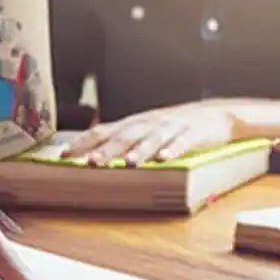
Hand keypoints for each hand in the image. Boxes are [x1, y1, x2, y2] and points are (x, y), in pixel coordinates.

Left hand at [62, 104, 234, 165]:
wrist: (215, 115)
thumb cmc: (173, 127)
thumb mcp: (145, 131)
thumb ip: (122, 141)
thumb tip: (89, 155)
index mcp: (134, 124)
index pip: (103, 131)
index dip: (84, 143)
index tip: (64, 156)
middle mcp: (149, 123)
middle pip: (124, 136)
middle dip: (107, 150)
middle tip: (91, 163)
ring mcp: (171, 127)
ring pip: (152, 139)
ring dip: (139, 151)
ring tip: (128, 164)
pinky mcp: (194, 134)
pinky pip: (183, 142)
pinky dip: (173, 150)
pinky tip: (165, 159)